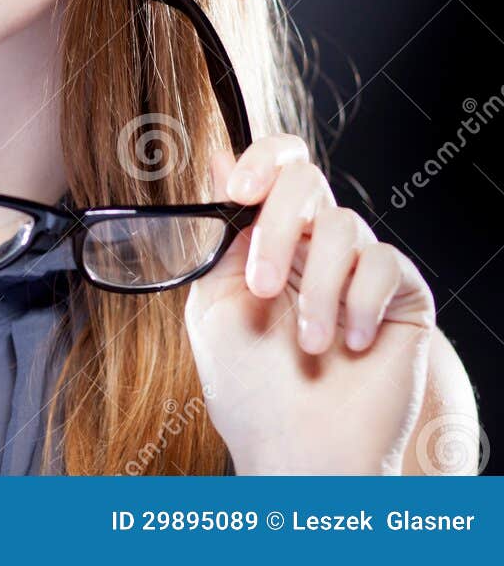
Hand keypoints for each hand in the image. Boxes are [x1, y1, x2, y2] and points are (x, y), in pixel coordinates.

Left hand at [183, 134, 436, 473]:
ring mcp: (357, 270)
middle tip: (261, 285)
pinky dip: (359, 303)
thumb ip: (217, 237)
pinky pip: (384, 263)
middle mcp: (313, 247)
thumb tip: (215, 161)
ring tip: (308, 344)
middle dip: (278, 227)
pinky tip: (352, 344)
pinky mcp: (401, 297)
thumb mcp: (213, 304)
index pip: (275, 168)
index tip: (237, 189)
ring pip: (343, 225)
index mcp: (266, 242)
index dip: (261, 161)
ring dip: (314, 288)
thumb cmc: (250, 389)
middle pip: (306, 179)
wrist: (299, 452)